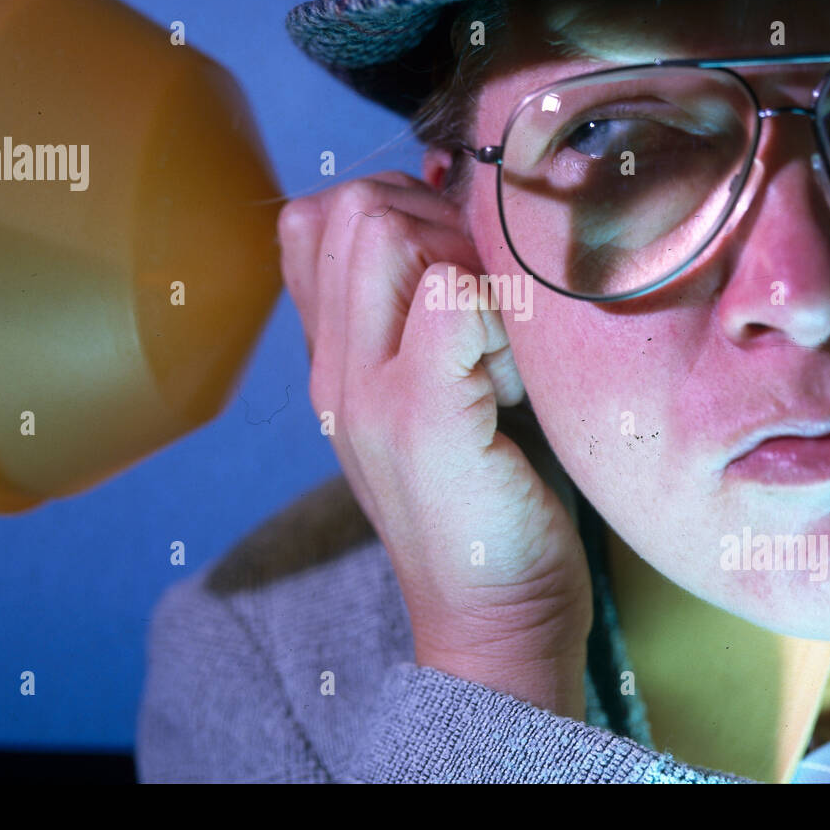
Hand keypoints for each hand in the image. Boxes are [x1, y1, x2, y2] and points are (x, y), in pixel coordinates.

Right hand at [278, 171, 592, 717]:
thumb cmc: (486, 502)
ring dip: (471, 268)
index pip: (315, 217)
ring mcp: (367, 393)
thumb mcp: (430, 398)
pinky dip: (502, 315)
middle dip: (442, 227)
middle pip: (352, 207)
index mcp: (330, 359)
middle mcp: (332, 368)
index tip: (461, 278)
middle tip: (490, 313)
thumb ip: (419, 319)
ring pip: (390, 233)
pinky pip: (452, 296)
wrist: (491, 622)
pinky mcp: (423, 418)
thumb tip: (461, 219)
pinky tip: (515, 383)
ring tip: (499, 352)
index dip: (401, 212)